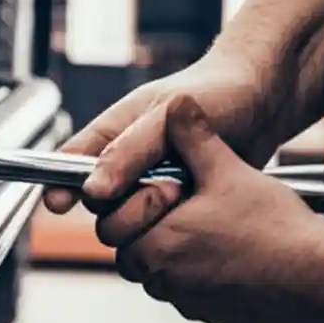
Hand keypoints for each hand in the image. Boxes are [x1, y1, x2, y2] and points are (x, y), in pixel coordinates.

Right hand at [43, 54, 280, 239]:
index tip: (59, 205)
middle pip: (99, 204)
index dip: (60, 187)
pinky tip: (194, 208)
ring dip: (154, 216)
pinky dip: (174, 225)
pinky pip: (161, 229)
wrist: (264, 102)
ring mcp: (150, 186)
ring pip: (130, 221)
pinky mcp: (177, 207)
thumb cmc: (213, 93)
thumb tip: (92, 190)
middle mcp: (125, 164)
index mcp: (111, 135)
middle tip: (166, 188)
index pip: (69, 165)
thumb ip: (128, 152)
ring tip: (186, 192)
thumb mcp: (165, 116)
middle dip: (127, 205)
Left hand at [114, 96, 323, 322]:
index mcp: (156, 245)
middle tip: (187, 211)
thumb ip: (194, 137)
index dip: (136, 210)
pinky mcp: (215, 318)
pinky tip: (234, 256)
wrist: (322, 276)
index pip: (116, 230)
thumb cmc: (274, 225)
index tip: (165, 196)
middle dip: (153, 233)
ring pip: (165, 278)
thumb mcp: (229, 170)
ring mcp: (190, 304)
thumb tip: (177, 104)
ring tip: (213, 231)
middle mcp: (165, 281)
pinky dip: (205, 279)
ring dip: (178, 257)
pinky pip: (195, 297)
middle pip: (137, 255)